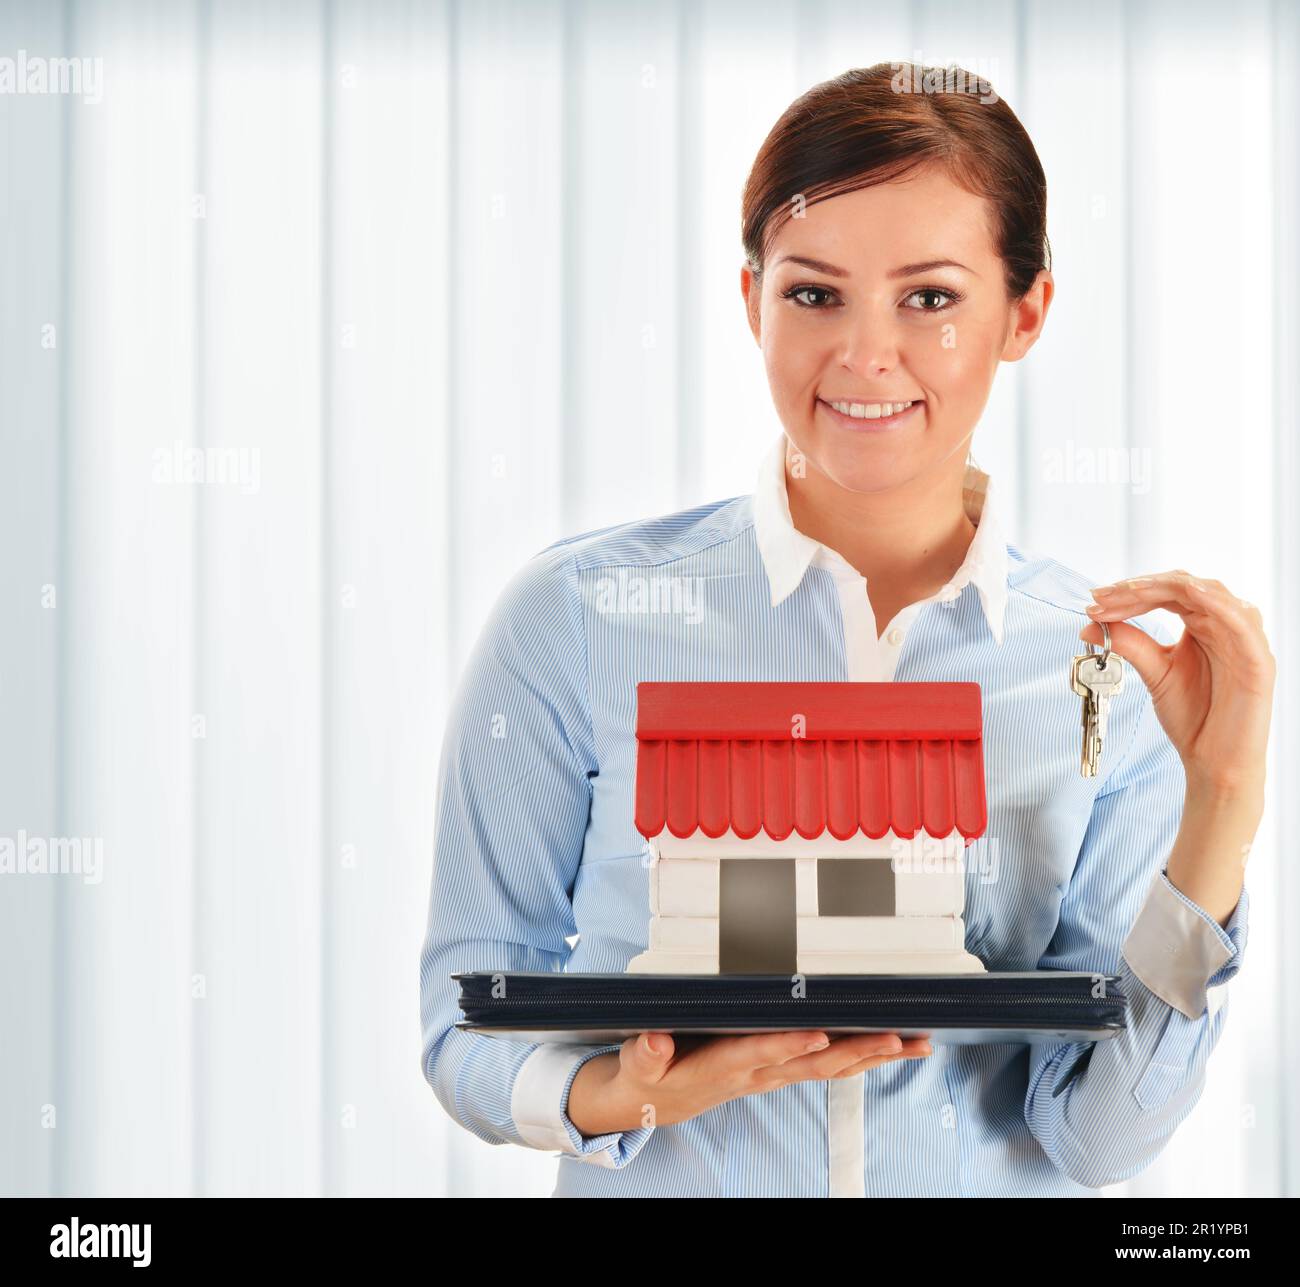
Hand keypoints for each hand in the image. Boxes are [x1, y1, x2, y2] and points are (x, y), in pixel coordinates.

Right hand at [566, 1030, 932, 1136]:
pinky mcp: (778, 1069)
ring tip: (912, 1042)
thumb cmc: (649, 1073)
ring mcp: (772, 1073)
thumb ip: (645, 1052)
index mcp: (722, 1066)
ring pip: (829, 1066)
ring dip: (871, 1055)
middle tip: (894, 1038)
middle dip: (854, 1050)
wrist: (655, 1099)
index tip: (818, 1033)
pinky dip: (862, 1056)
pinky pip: (827, 1066)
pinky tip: (892, 1047)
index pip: (760, 1052)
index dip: (788, 1045)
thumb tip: (653, 1040)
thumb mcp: (636, 1063)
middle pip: (811, 1063)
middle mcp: (756, 1072)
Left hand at [1080, 570, 1274, 795]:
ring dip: (1170, 587)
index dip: (1130, 591)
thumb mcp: (1154, 672)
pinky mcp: (1258, 659)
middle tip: (1103, 597)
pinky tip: (1191, 595)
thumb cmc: (1192, 716)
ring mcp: (1243, 639)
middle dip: (1140, 588)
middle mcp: (1223, 625)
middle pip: (1184, 586)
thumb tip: (1089, 624)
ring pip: (1211, 594)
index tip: (1095, 601)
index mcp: (1201, 625)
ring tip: (1133, 589)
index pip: (1166, 592)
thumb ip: (1130, 644)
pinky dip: (1217, 604)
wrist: (1214, 760)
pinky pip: (1242, 622)